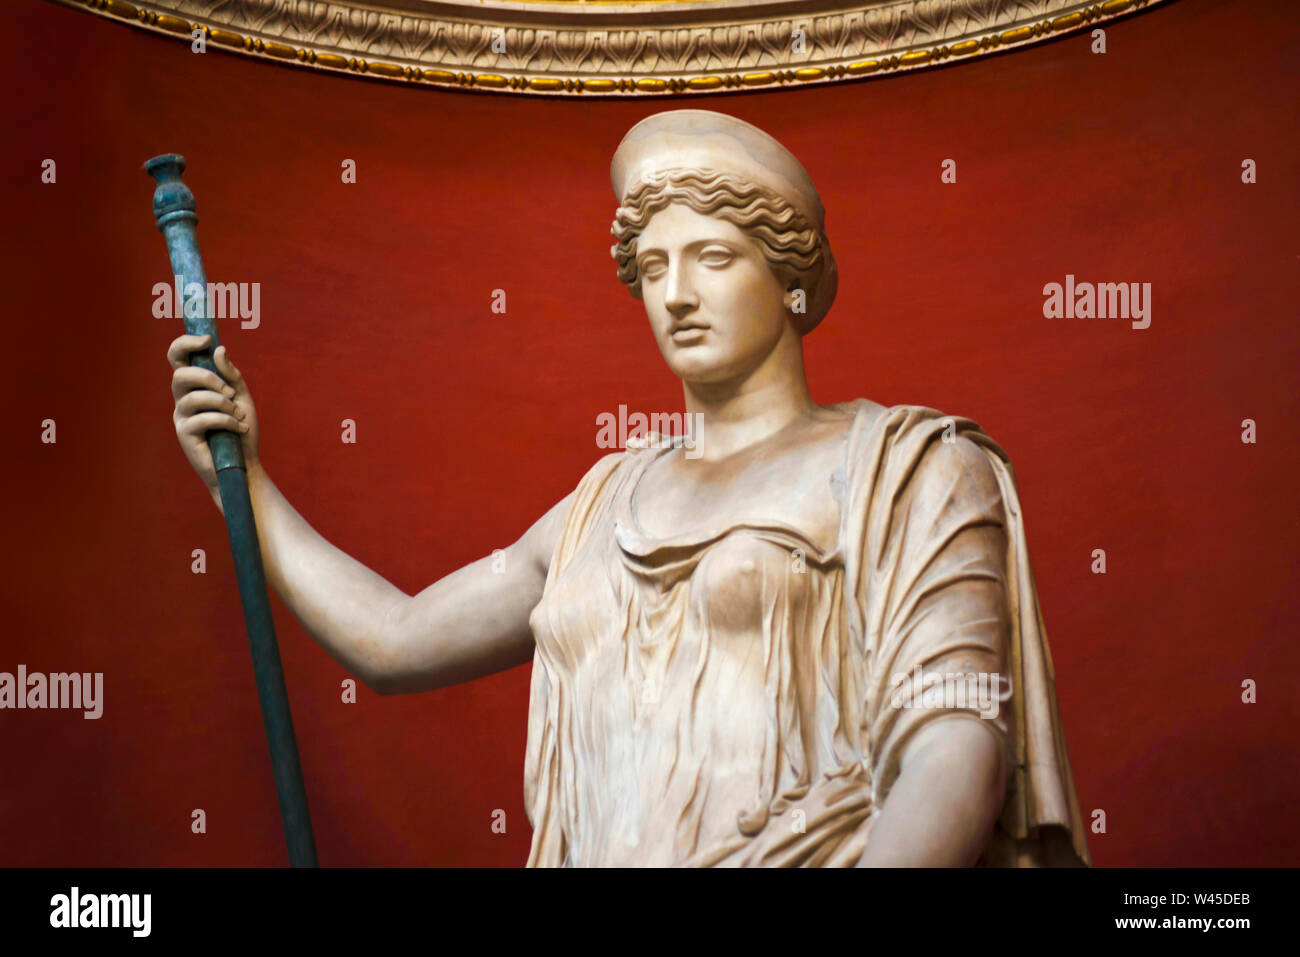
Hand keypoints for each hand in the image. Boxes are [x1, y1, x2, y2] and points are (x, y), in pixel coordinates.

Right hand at [168, 334, 259, 508]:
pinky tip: (239, 429)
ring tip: (239, 415)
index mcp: (194, 387)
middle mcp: (183, 399)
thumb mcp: (242, 397)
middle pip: (180, 375)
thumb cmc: (241, 431)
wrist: (245, 464)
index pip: (177, 358)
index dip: (185, 344)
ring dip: (223, 404)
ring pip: (194, 397)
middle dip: (209, 378)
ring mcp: (182, 417)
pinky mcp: (185, 435)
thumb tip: (219, 350)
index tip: (206, 340)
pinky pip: (202, 419)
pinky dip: (226, 421)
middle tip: (231, 392)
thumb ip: (231, 375)